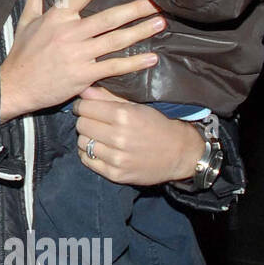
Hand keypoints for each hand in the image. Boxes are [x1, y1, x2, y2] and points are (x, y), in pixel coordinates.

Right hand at [0, 0, 162, 121]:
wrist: (15, 86)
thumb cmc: (22, 53)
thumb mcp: (26, 20)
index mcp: (57, 18)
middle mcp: (70, 33)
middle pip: (109, 18)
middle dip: (135, 9)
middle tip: (156, 1)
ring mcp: (78, 55)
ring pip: (115, 40)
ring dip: (140, 31)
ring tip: (160, 23)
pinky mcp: (84, 75)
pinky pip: (113, 67)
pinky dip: (133, 63)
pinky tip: (151, 58)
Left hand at [72, 85, 203, 184]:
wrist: (181, 153)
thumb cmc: (159, 125)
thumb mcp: (137, 106)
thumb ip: (108, 97)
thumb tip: (83, 90)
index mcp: (124, 116)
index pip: (85, 107)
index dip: (84, 105)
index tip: (87, 107)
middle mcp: (119, 138)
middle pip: (81, 125)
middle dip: (85, 121)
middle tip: (94, 122)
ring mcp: (117, 158)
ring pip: (82, 143)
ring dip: (87, 138)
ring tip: (99, 136)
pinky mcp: (116, 174)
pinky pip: (88, 161)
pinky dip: (89, 154)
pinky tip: (101, 149)